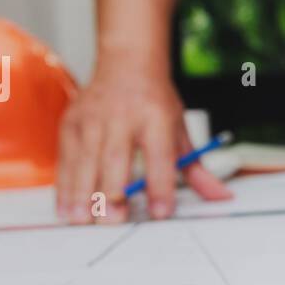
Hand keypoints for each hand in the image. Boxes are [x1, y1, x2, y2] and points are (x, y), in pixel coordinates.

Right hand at [56, 54, 230, 222]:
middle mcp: (123, 118)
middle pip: (116, 158)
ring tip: (83, 221)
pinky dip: (65, 186)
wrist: (127, 62)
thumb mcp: (180, 130)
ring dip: (83, 193)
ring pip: (87, 160)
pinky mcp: (72, 123)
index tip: (161, 212)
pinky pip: (67, 159)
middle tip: (112, 221)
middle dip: (113, 192)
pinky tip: (66, 209)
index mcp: (156, 119)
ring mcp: (93, 119)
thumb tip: (220, 197)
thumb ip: (196, 169)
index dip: (160, 186)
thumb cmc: (155, 102)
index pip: (160, 156)